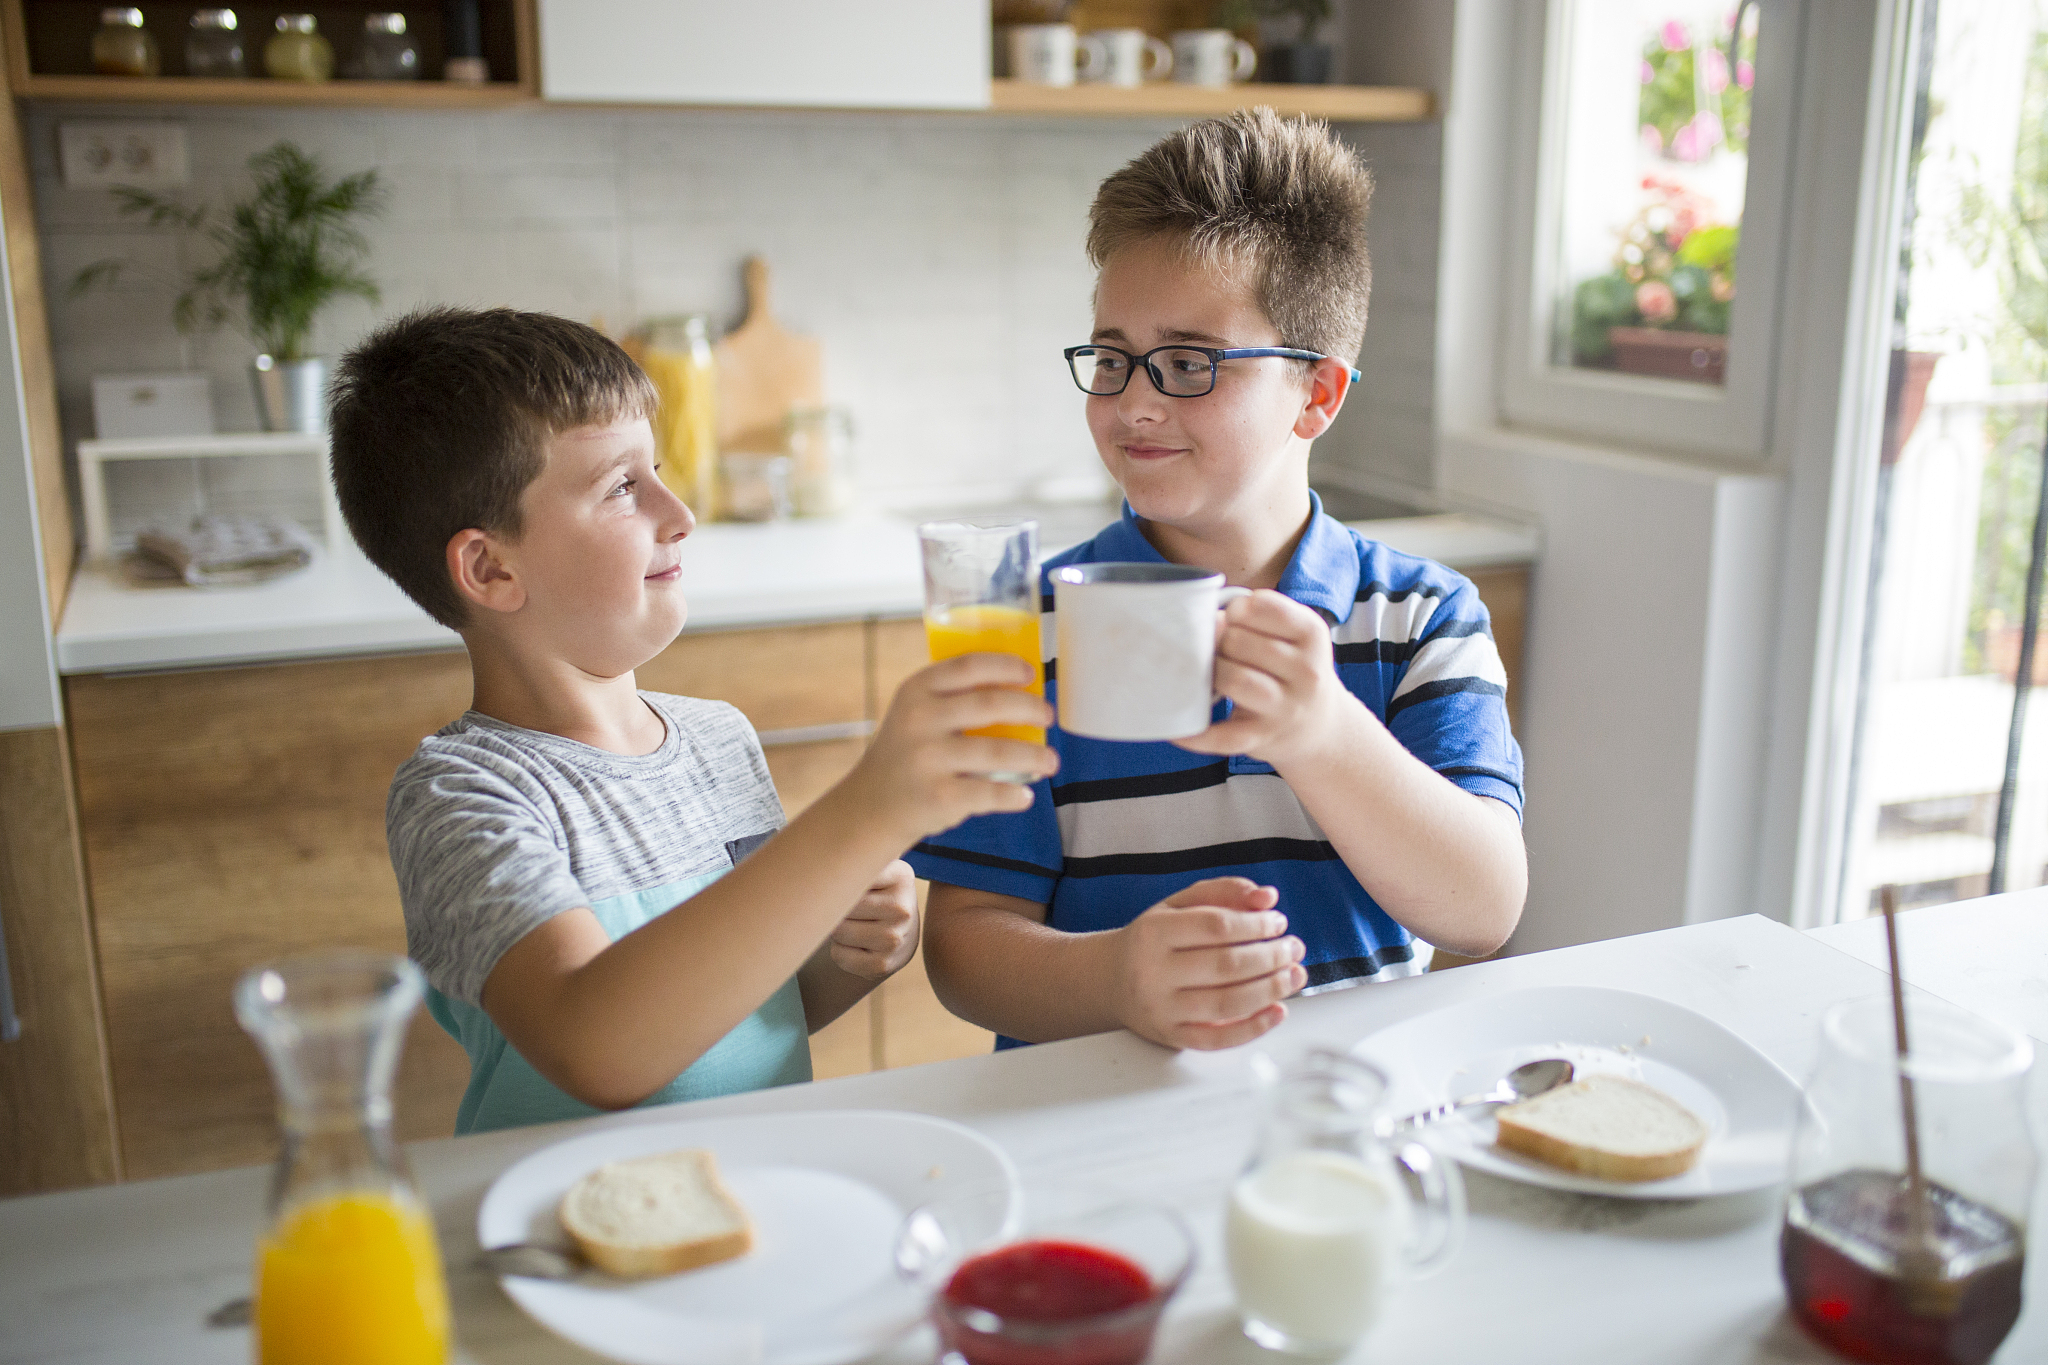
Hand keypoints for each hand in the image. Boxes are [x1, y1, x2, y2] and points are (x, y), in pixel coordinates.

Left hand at [827, 860, 918, 980]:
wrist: (902, 935)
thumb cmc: (877, 895)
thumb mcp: (878, 868)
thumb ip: (857, 852)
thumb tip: (823, 841)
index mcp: (901, 876)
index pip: (853, 873)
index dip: (838, 877)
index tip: (837, 876)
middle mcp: (903, 907)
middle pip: (842, 904)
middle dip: (836, 906)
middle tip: (849, 906)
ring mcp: (895, 938)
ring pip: (838, 931)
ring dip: (836, 930)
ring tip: (854, 924)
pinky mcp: (884, 964)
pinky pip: (840, 956)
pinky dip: (840, 951)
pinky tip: (856, 945)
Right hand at [846, 654, 1057, 842]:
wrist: (870, 805)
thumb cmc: (907, 753)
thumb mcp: (914, 713)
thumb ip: (952, 698)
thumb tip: (1021, 691)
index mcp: (917, 690)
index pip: (970, 665)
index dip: (1006, 666)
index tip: (1030, 674)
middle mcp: (919, 719)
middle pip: (991, 704)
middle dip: (1031, 709)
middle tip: (1048, 716)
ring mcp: (927, 759)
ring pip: (999, 752)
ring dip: (1035, 756)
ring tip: (1051, 760)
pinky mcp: (937, 797)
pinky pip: (990, 793)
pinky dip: (1014, 796)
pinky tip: (1025, 796)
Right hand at [1110, 878, 1306, 1050]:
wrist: (1110, 979)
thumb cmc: (1153, 939)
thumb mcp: (1179, 904)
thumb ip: (1223, 893)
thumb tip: (1267, 898)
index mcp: (1154, 932)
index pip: (1216, 926)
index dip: (1255, 924)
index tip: (1278, 922)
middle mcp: (1154, 972)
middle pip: (1227, 966)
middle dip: (1271, 957)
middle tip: (1294, 948)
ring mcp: (1162, 1009)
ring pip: (1227, 1004)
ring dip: (1271, 989)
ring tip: (1294, 974)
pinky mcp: (1172, 1037)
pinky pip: (1217, 1039)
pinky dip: (1254, 1028)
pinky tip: (1278, 1011)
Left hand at [1176, 590, 1364, 767]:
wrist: (1319, 726)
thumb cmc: (1291, 669)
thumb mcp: (1290, 635)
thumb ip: (1253, 618)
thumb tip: (1206, 622)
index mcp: (1311, 634)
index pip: (1261, 606)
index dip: (1238, 610)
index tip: (1237, 621)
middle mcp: (1306, 671)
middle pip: (1238, 642)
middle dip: (1221, 643)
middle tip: (1226, 652)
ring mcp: (1286, 708)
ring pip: (1233, 679)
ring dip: (1214, 674)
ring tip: (1216, 676)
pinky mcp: (1263, 738)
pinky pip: (1223, 737)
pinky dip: (1197, 735)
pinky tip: (1179, 730)